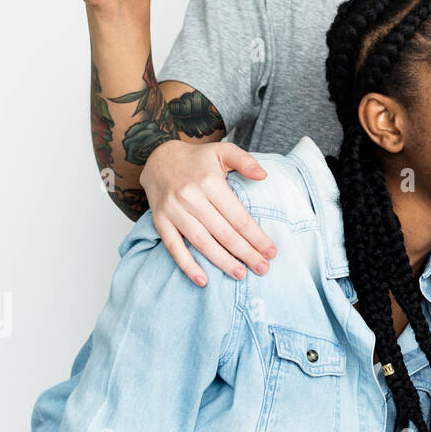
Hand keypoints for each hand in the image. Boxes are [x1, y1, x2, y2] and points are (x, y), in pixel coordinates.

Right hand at [139, 141, 277, 285]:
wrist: (159, 159)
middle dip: (245, 253)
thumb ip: (245, 161)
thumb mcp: (223, 151)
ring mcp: (174, 211)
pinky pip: (174, 247)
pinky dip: (187, 265)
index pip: (238, 216)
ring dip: (222, 262)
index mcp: (210, 182)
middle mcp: (191, 197)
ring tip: (240, 274)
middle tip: (262, 268)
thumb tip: (264, 175)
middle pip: (223, 232)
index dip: (256, 236)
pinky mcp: (160, 221)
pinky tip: (203, 280)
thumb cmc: (198, 159)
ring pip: (202, 242)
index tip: (271, 251)